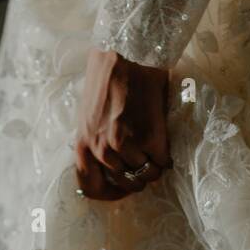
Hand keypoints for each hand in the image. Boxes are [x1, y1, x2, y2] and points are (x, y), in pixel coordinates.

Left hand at [74, 48, 171, 201]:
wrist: (126, 56)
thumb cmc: (106, 82)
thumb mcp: (88, 116)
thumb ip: (94, 141)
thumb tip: (108, 167)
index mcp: (83, 143)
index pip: (90, 188)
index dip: (108, 193)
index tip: (121, 190)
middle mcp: (102, 149)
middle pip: (124, 184)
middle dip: (137, 179)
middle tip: (145, 166)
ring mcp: (126, 145)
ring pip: (145, 175)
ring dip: (153, 167)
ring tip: (155, 152)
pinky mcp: (149, 137)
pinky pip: (162, 162)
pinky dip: (166, 157)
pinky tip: (164, 142)